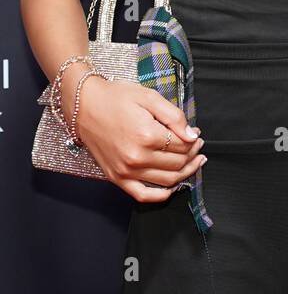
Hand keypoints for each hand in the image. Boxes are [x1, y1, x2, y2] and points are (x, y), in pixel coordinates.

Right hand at [73, 73, 206, 201]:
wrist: (84, 106)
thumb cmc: (116, 98)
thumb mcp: (149, 97)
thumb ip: (174, 117)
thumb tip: (192, 135)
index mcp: (147, 135)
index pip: (182, 146)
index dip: (193, 141)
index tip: (196, 134)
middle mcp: (136, 157)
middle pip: (177, 164)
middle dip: (192, 155)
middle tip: (196, 145)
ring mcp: (125, 171)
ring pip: (166, 181)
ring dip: (185, 173)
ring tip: (193, 162)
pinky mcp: (116, 178)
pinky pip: (142, 195)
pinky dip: (160, 195)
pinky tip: (172, 187)